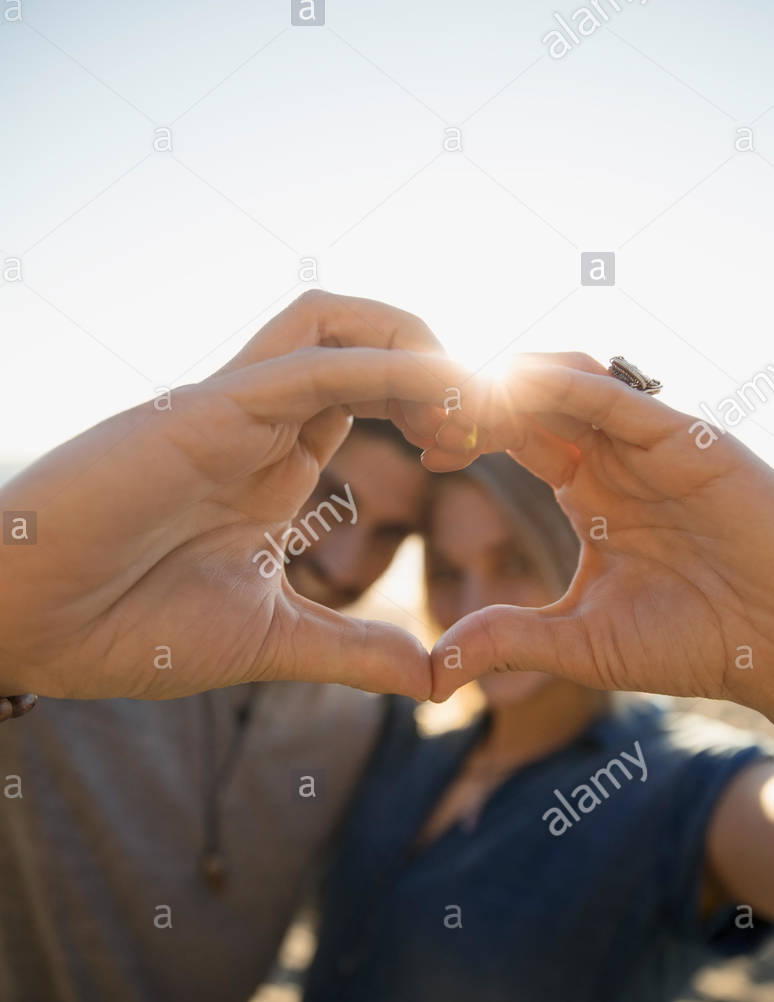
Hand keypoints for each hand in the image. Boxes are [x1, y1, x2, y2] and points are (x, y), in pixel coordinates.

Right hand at [0, 290, 463, 701]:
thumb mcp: (270, 641)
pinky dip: (381, 364)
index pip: (372, 397)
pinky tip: (437, 398)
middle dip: (445, 368)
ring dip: (417, 345)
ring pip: (336, 323)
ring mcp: (233, 410)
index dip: (441, 408)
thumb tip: (432, 678)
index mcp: (276, 468)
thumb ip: (352, 650)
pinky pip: (308, 360)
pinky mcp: (206, 409)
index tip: (491, 449)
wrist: (28, 626)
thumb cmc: (126, 628)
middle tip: (499, 423)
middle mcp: (260, 425)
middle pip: (366, 342)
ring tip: (471, 406)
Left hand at [429, 356, 773, 720]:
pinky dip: (568, 386)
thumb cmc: (697, 643)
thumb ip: (510, 639)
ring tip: (464, 403)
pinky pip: (619, 397)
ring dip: (513, 384)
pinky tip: (522, 391)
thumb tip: (433, 671)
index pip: (516, 437)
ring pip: (571, 381)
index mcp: (590, 493)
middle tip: (426, 412)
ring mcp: (651, 445)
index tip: (424, 451)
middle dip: (479, 399)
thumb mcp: (582, 643)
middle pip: (533, 401)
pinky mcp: (689, 441)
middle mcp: (616, 458)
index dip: (468, 433)